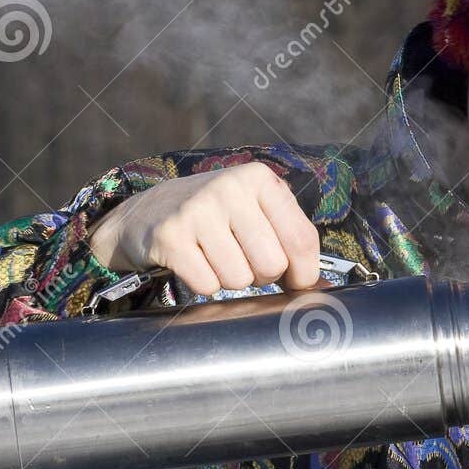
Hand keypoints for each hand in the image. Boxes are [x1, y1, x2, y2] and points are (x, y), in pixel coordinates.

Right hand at [87, 161, 322, 294]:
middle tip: (243, 260)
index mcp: (259, 179)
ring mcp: (197, 210)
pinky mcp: (170, 236)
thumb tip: (320, 289)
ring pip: (239, 279)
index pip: (302, 239)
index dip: (304, 272)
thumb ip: (291, 242)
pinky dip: (204, 284)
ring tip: (216, 257)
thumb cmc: (217, 217)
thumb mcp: (256, 213)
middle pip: (272, 265)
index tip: (296, 280)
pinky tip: (194, 262)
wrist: (148, 212)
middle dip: (261, 275)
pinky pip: (207, 285)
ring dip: (230, 280)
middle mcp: (230, 187)